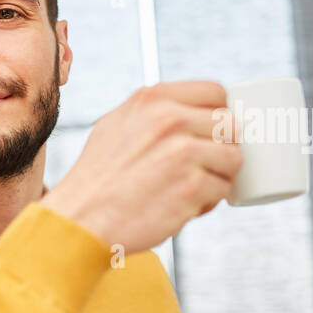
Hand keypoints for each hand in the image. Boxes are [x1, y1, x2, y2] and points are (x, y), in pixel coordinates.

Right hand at [39, 81, 242, 254]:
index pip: (215, 92)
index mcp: (152, 99)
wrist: (79, 220)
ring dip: (217, 177)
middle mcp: (170, 119)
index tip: (209, 135)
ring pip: (233, 158)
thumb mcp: (116, 126)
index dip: (218, 116)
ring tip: (188, 189)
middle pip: (230, 126)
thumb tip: (191, 112)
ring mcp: (183, 152)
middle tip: (199, 168)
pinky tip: (181, 206)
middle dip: (220, 149)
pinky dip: (207, 203)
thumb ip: (153, 113)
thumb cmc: (96, 180)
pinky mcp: (192, 186)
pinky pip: (222, 190)